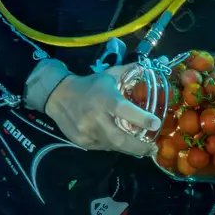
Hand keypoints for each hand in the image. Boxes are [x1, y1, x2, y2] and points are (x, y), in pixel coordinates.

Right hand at [43, 65, 158, 158]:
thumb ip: (132, 71)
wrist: (58, 96)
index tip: (156, 124)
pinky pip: (103, 147)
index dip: (141, 118)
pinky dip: (114, 146)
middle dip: (139, 146)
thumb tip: (156, 65)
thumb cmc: (90, 85)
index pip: (123, 109)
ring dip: (128, 148)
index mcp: (105, 98)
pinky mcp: (82, 141)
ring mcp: (87, 131)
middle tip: (153, 149)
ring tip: (141, 147)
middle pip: (119, 138)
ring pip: (113, 146)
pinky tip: (119, 142)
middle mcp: (95, 117)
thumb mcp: (110, 74)